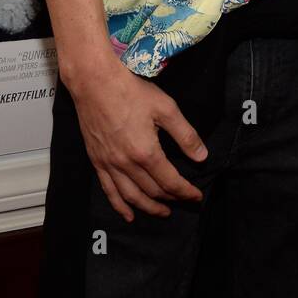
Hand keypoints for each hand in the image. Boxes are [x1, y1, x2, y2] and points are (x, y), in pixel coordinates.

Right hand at [68, 61, 207, 221]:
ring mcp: (109, 164)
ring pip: (131, 196)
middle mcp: (126, 164)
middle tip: (183, 200)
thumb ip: (185, 135)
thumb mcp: (166, 108)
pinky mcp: (97, 161)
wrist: (95, 83)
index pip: (170, 181)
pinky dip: (119, 206)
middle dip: (171, 199)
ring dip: (148, 208)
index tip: (196, 196)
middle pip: (152, 191)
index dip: (185, 192)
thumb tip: (202, 157)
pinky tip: (128, 214)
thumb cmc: (131, 91)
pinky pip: (109, 190)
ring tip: (162, 212)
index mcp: (146, 152)